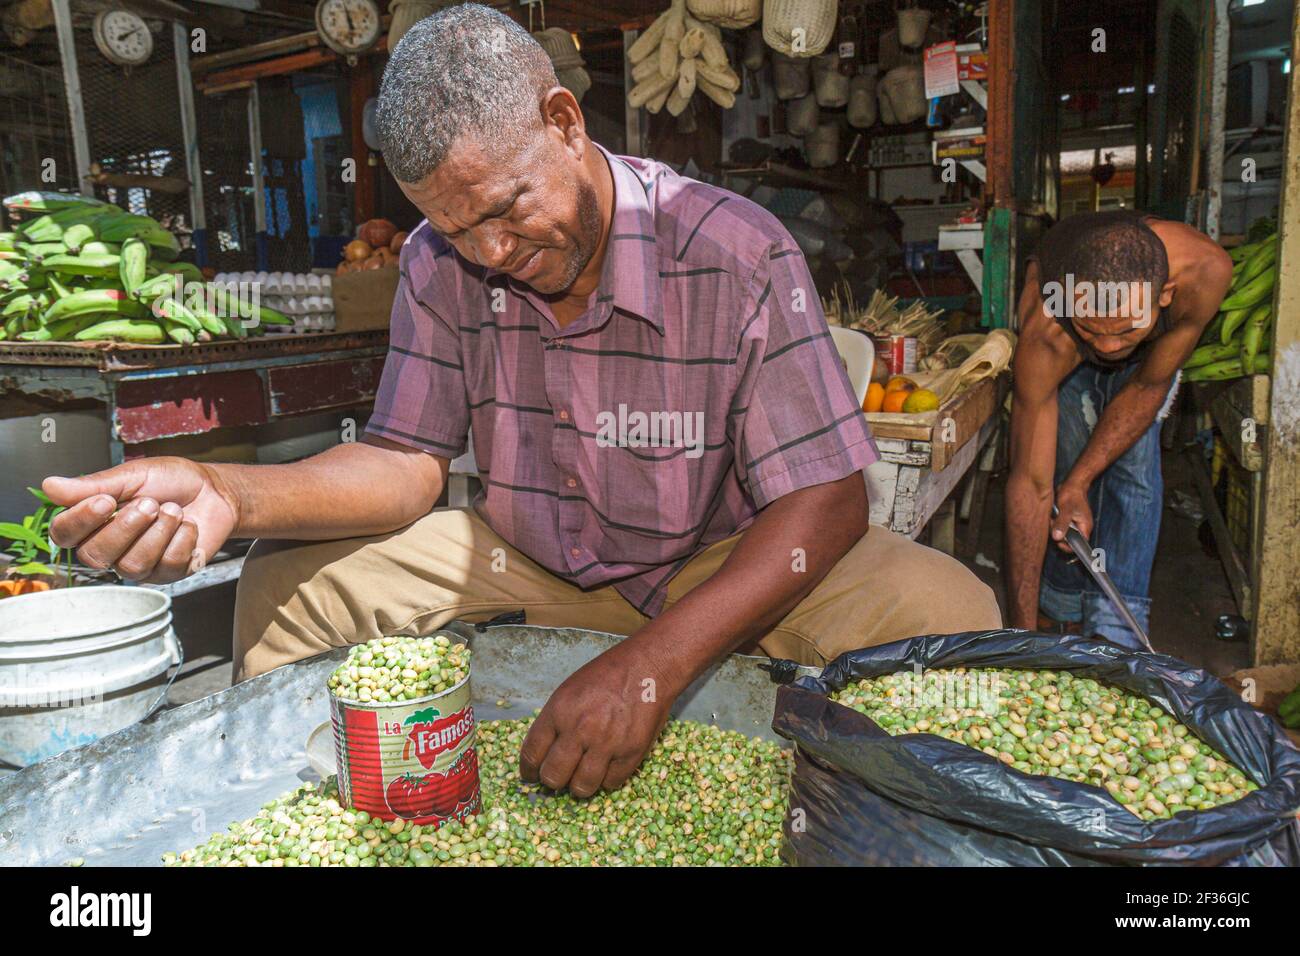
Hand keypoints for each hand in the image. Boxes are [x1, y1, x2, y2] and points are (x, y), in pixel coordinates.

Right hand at [44, 457, 238, 582]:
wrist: (214, 490)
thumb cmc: (171, 481)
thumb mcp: (133, 474)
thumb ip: (94, 484)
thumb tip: (49, 486)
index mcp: (94, 521)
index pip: (63, 535)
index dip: (81, 520)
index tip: (106, 500)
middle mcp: (110, 548)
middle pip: (94, 556)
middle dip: (127, 527)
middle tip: (151, 503)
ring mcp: (138, 564)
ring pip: (132, 565)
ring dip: (159, 532)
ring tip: (173, 510)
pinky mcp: (167, 573)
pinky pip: (167, 565)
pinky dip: (183, 539)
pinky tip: (188, 525)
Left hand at [519, 640, 674, 797]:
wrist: (648, 666)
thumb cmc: (607, 674)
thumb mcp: (569, 690)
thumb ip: (555, 721)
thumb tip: (545, 753)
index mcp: (559, 711)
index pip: (532, 753)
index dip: (528, 770)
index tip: (531, 775)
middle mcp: (580, 730)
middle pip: (554, 776)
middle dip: (552, 781)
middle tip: (559, 777)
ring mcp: (606, 744)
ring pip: (582, 787)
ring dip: (579, 785)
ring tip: (583, 776)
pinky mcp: (631, 753)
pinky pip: (611, 783)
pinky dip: (606, 779)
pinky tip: (606, 767)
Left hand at [1051, 482, 1092, 551]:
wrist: (1072, 484)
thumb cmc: (1072, 495)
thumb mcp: (1066, 509)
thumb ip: (1062, 524)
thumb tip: (1057, 538)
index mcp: (1085, 527)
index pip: (1079, 545)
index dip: (1068, 546)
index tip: (1058, 541)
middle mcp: (1081, 527)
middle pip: (1069, 540)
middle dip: (1059, 535)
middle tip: (1053, 525)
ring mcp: (1075, 523)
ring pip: (1063, 533)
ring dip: (1056, 528)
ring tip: (1053, 518)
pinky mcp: (1069, 520)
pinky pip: (1061, 526)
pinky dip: (1055, 523)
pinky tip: (1053, 516)